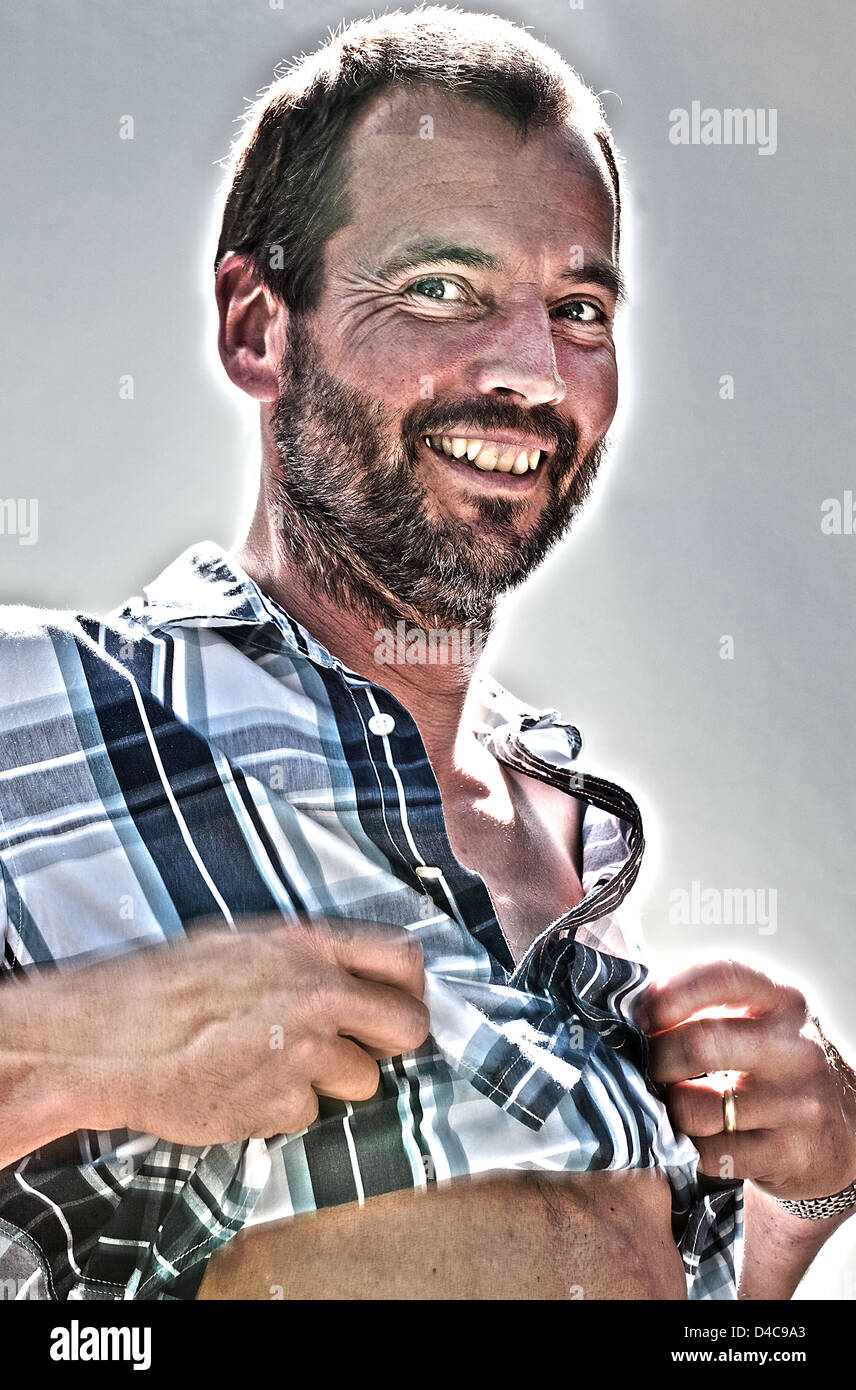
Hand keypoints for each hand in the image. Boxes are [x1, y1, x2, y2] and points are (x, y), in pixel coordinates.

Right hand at [55, 915, 429, 1146]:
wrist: (107, 1040)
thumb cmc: (165, 985)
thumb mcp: (242, 942)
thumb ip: (305, 956)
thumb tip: (352, 975)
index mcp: (308, 944)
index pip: (405, 957)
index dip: (412, 985)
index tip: (399, 999)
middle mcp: (317, 995)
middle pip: (410, 1028)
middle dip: (393, 1042)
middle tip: (360, 1045)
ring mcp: (302, 1054)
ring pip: (364, 1081)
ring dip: (331, 1080)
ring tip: (274, 1064)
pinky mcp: (281, 1106)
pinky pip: (310, 1114)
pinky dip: (284, 1108)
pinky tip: (243, 1087)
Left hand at [640, 958, 855, 1202]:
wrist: (839, 1131)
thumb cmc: (772, 1063)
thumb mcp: (756, 1019)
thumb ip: (702, 1001)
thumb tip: (625, 995)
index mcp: (783, 1001)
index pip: (723, 977)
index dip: (671, 992)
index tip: (643, 1014)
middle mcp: (797, 1048)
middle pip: (700, 1044)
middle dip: (656, 1058)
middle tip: (646, 1066)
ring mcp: (799, 1104)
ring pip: (696, 1106)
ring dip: (668, 1107)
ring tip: (668, 1102)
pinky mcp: (791, 1154)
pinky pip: (709, 1152)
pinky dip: (687, 1147)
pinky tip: (694, 1137)